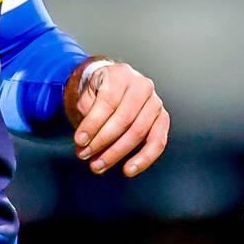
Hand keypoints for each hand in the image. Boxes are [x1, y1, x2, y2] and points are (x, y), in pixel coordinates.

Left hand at [66, 61, 168, 176]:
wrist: (117, 86)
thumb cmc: (100, 92)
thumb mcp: (89, 94)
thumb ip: (86, 115)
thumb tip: (84, 142)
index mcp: (121, 74)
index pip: (108, 101)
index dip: (93, 123)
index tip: (79, 140)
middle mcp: (142, 85)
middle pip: (124, 118)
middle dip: (102, 140)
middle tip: (85, 155)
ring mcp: (155, 102)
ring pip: (139, 131)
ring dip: (117, 152)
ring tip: (99, 165)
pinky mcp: (163, 118)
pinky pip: (158, 141)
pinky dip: (144, 158)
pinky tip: (129, 169)